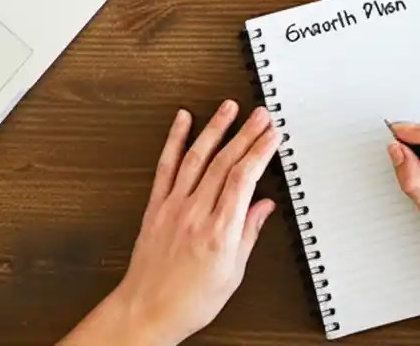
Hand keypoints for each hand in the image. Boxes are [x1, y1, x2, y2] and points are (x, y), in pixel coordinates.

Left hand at [63, 101, 281, 345]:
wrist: (147, 311)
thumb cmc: (189, 300)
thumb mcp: (232, 273)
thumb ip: (248, 234)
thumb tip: (263, 207)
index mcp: (219, 231)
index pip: (244, 179)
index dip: (260, 152)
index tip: (272, 136)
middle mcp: (195, 214)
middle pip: (225, 162)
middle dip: (246, 134)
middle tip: (260, 115)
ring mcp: (173, 207)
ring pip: (197, 158)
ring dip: (215, 128)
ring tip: (229, 108)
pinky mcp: (156, 206)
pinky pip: (166, 167)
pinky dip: (175, 141)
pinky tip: (182, 121)